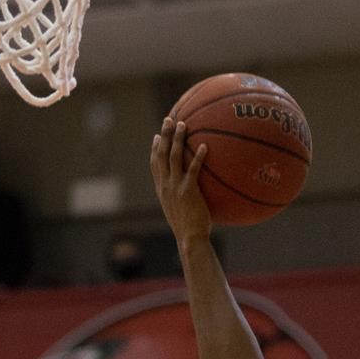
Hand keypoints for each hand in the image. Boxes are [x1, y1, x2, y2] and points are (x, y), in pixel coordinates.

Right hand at [150, 118, 211, 242]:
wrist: (189, 238)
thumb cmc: (188, 228)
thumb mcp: (179, 210)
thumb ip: (181, 198)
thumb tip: (191, 193)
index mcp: (161, 189)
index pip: (154, 164)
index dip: (154, 149)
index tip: (156, 136)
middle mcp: (165, 185)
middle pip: (161, 154)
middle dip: (163, 135)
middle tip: (168, 120)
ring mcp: (175, 187)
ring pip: (173, 157)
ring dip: (177, 139)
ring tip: (183, 124)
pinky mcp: (188, 190)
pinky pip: (193, 169)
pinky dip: (198, 157)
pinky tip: (204, 146)